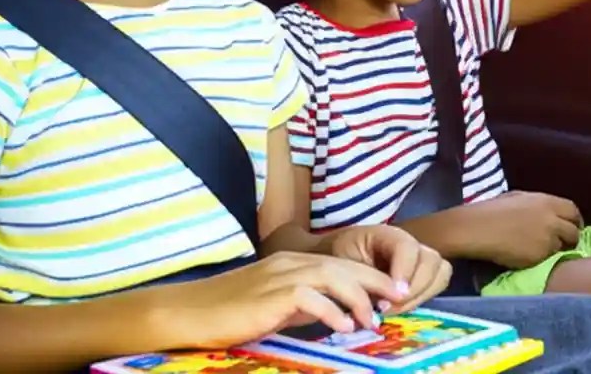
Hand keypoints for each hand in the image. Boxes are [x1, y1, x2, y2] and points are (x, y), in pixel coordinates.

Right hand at [167, 252, 408, 349]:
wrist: (191, 313)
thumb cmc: (230, 313)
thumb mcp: (276, 304)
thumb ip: (305, 304)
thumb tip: (336, 315)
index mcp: (292, 263)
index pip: (339, 263)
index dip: (369, 276)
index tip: (392, 293)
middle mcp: (290, 263)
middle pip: (342, 264)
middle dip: (374, 281)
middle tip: (399, 299)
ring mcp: (280, 276)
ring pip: (332, 276)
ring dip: (358, 297)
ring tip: (373, 319)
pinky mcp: (271, 296)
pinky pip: (310, 298)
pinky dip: (331, 311)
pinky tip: (343, 327)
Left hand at [326, 225, 451, 312]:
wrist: (339, 257)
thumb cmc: (340, 258)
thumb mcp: (343, 263)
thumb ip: (363, 279)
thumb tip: (382, 301)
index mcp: (387, 234)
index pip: (407, 247)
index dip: (404, 271)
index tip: (394, 295)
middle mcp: (409, 242)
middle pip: (431, 260)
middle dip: (415, 289)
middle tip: (389, 307)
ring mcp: (420, 256)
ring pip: (440, 272)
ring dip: (422, 295)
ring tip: (395, 309)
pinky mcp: (424, 272)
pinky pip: (438, 283)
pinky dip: (425, 297)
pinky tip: (402, 307)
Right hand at [462, 191, 583, 269]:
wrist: (476, 229)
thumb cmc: (491, 211)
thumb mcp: (518, 198)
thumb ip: (537, 205)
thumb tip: (548, 212)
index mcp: (546, 201)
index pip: (573, 210)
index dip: (574, 220)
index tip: (572, 226)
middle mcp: (551, 219)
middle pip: (574, 231)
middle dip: (572, 237)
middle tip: (565, 243)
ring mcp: (547, 238)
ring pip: (562, 246)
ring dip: (556, 248)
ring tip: (542, 249)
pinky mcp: (539, 256)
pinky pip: (548, 257)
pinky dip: (543, 256)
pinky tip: (529, 254)